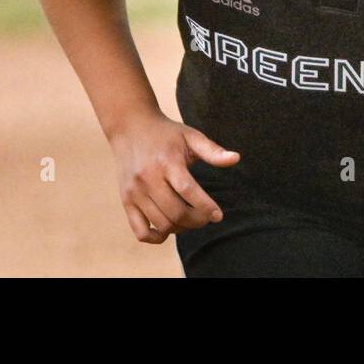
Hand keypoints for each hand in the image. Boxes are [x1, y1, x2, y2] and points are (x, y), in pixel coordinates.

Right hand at [109, 114, 239, 243]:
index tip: (218, 215)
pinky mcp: (126, 201)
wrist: (130, 126)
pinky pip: (140, 231)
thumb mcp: (191, 136)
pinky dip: (156, 237)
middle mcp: (148, 178)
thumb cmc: (166, 133)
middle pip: (176, 213)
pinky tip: (168, 228)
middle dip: (197, 221)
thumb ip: (213, 151)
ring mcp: (134, 191)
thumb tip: (237, 159)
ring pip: (161, 224)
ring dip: (181, 228)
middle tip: (206, 218)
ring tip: (190, 219)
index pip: (188, 191)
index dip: (206, 207)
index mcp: (166, 161)